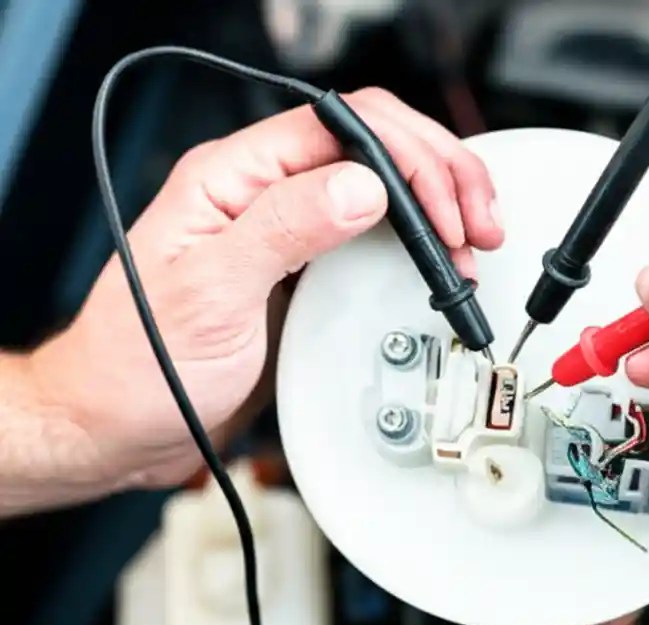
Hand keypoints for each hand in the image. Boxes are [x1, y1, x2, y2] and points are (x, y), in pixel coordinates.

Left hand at [31, 88, 502, 492]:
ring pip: (384, 184)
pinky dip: (421, 241)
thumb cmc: (141, 365)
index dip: (408, 158)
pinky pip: (376, 233)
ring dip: (440, 204)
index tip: (443, 212)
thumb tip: (362, 186)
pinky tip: (441, 258)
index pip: (341, 125)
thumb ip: (284, 230)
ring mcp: (290, 230)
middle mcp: (263, 193)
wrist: (122, 427)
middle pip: (375, 143)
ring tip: (474, 240)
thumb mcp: (211, 293)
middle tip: (478, 224)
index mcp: (232, 178)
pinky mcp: (308, 270)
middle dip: (441, 173)